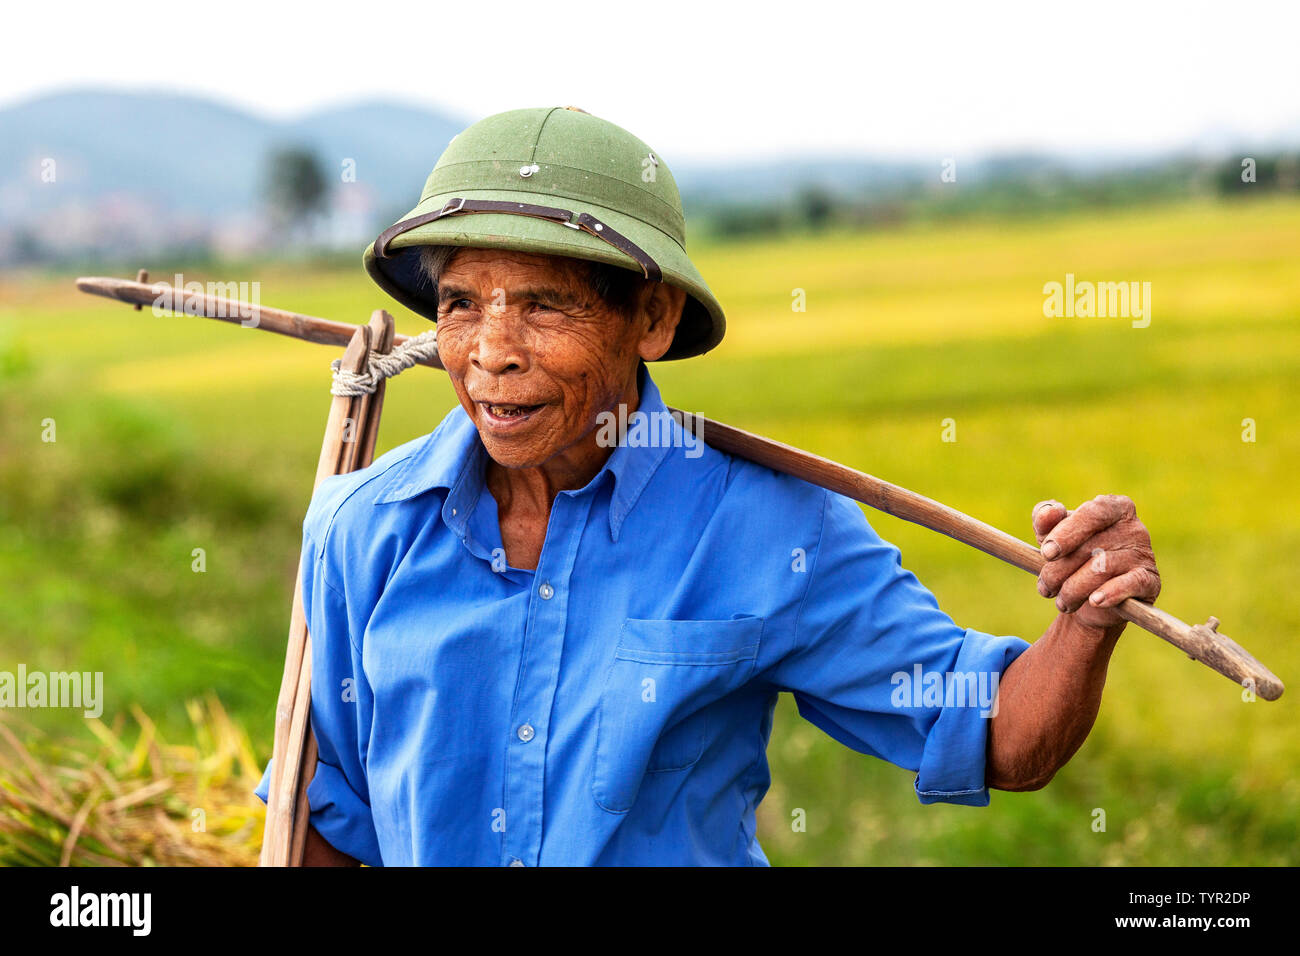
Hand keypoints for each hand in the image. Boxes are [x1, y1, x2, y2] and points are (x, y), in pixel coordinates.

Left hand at [1032, 495, 1159, 631]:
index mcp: (1113, 507)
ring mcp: (1144, 554)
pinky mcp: (1149, 581)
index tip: (1046, 553)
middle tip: (1044, 587)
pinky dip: (1109, 594)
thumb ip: (1044, 517)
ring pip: (1101, 569)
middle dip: (1058, 571)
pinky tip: (1094, 601)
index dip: (1067, 532)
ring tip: (1062, 602)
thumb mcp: (1052, 534)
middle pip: (1090, 547)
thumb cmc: (1071, 557)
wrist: (1091, 600)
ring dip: (1073, 590)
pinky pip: (1129, 585)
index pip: (1093, 512)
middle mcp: (1133, 527)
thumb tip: (1049, 512)